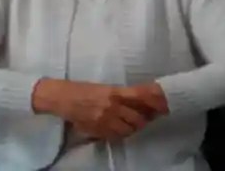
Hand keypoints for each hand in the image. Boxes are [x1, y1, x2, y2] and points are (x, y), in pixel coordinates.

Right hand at [32, 80, 162, 140]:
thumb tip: (139, 101)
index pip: (141, 96)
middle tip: (146, 118)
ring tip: (131, 124)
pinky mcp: (97, 130)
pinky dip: (120, 134)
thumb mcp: (104, 88)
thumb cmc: (82, 89)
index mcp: (114, 92)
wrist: (61, 97)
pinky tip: (118, 129)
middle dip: (143, 120)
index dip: (154, 102)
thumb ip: (121, 95)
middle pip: (138, 118)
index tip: (164, 106)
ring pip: (128, 129)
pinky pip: (115, 136)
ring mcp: (105, 120)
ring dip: (132, 128)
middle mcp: (112, 106)